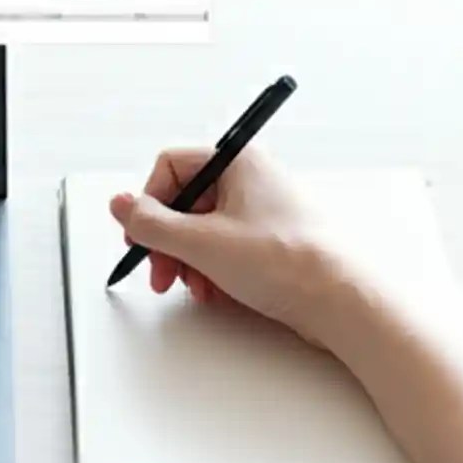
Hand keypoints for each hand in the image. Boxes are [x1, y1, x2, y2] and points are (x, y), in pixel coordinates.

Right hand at [109, 147, 369, 348]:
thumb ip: (151, 224)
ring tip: (196, 287)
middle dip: (168, 241)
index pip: (171, 167)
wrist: (342, 301)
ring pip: (203, 228)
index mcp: (237, 161)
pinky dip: (213, 269)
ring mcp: (262, 210)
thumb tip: (120, 205)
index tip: (142, 236)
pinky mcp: (271, 240)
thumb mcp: (201, 243)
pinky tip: (217, 292)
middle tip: (162, 273)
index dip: (150, 204)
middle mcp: (251, 178)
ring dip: (188, 260)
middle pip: (184, 201)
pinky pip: (226, 247)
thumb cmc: (287, 262)